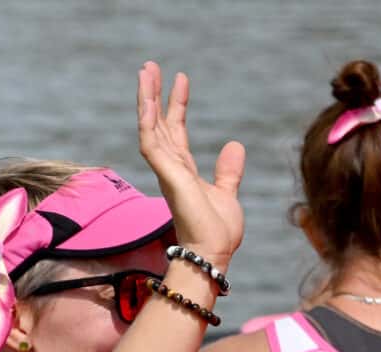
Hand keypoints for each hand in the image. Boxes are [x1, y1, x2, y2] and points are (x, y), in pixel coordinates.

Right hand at [136, 62, 243, 269]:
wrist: (212, 254)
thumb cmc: (217, 233)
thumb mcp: (227, 193)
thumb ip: (227, 170)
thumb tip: (234, 144)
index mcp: (183, 171)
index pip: (175, 131)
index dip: (176, 105)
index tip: (181, 79)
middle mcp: (170, 168)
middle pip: (158, 124)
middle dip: (154, 95)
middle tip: (150, 67)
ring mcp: (166, 171)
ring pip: (150, 128)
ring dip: (147, 100)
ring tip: (146, 71)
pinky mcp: (167, 176)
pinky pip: (152, 143)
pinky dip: (148, 121)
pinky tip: (147, 101)